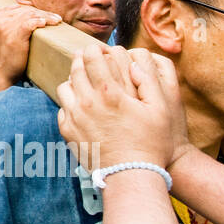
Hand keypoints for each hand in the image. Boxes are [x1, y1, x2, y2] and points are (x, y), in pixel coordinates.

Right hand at [0, 5, 61, 97]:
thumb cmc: (3, 56)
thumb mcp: (1, 36)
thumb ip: (9, 25)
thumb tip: (28, 19)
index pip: (21, 8)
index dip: (35, 10)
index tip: (46, 15)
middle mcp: (2, 20)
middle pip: (27, 11)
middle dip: (43, 13)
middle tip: (56, 18)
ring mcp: (7, 27)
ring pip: (31, 15)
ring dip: (46, 17)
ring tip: (57, 20)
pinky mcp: (15, 35)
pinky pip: (30, 23)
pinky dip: (40, 21)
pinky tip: (46, 23)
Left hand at [57, 46, 188, 171]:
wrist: (132, 175)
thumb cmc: (151, 143)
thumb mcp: (160, 109)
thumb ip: (148, 81)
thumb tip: (133, 62)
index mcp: (110, 92)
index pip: (92, 58)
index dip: (94, 49)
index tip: (97, 48)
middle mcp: (88, 102)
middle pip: (75, 69)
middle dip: (81, 59)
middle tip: (86, 58)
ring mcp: (75, 117)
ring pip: (64, 87)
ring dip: (73, 81)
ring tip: (83, 82)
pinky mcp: (68, 132)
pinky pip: (62, 108)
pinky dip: (70, 103)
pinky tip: (81, 105)